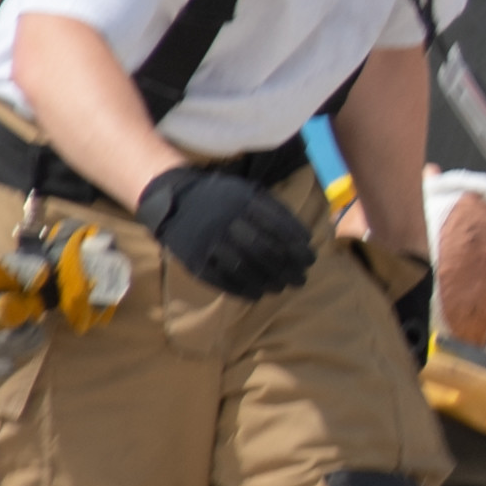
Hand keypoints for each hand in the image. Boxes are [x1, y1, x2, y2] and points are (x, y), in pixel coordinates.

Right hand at [141, 161, 313, 300]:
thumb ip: (273, 209)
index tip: (310, 257)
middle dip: (288, 268)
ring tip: (282, 287)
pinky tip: (258, 294)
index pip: (278, 226)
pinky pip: (222, 280)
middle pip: (264, 250)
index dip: (297, 246)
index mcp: (242, 200)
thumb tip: (303, 238)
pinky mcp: (195, 260)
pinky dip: (243, 290)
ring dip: (268, 281)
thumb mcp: (246, 191)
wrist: (175, 201)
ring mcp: (208, 241)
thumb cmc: (220, 198)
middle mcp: (226, 220)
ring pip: (245, 267)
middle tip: (302, 278)